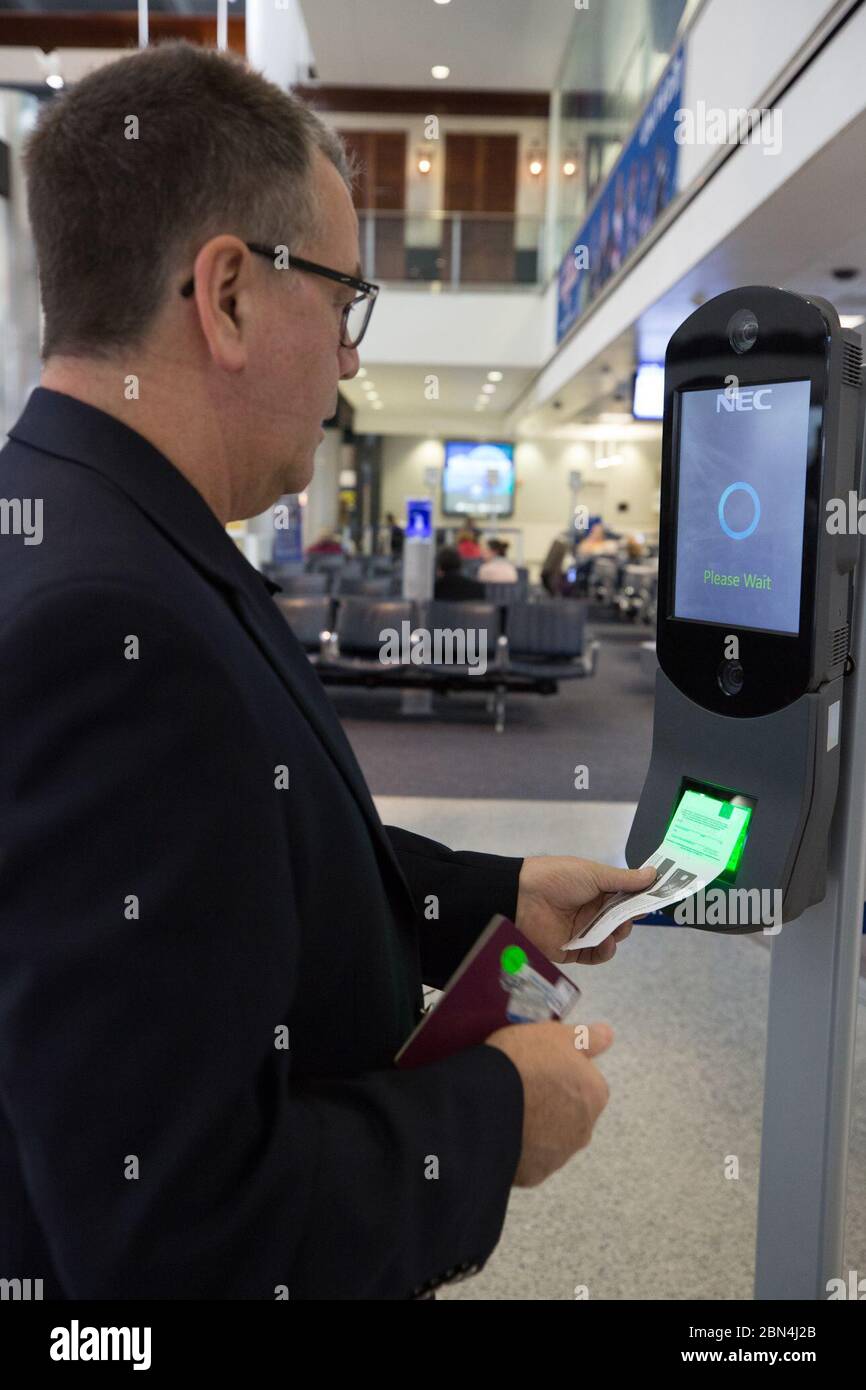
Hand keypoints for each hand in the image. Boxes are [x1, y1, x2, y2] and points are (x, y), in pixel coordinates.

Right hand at [485, 1018, 614, 1185]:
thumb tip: (609, 1034)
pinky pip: (529, 1159)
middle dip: (552, 1105)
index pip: (585, 1085)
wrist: (488, 1101)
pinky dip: (519, 1149)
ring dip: (536, 1129)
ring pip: (551, 1140)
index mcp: (594, 1094)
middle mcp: (584, 1129)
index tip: (539, 1069)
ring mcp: (560, 1156)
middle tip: (522, 1089)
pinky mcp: (535, 1174)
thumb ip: (586, 1038)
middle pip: (571, 1115)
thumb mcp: (555, 1035)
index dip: (561, 1075)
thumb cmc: (525, 1061)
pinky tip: (501, 1133)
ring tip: (506, 1112)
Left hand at [514, 855, 656, 964]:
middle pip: (620, 920)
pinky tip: (606, 943)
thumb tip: (654, 873)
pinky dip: (604, 951)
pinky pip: (594, 955)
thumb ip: (624, 880)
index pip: (624, 897)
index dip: (639, 899)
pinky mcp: (571, 950)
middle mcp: (590, 910)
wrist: (521, 897)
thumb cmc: (558, 878)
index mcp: (595, 889)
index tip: (656, 900)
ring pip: (610, 938)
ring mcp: (581, 931)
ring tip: (616, 930)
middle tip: (633, 915)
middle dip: (629, 918)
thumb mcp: (594, 873)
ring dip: (618, 934)